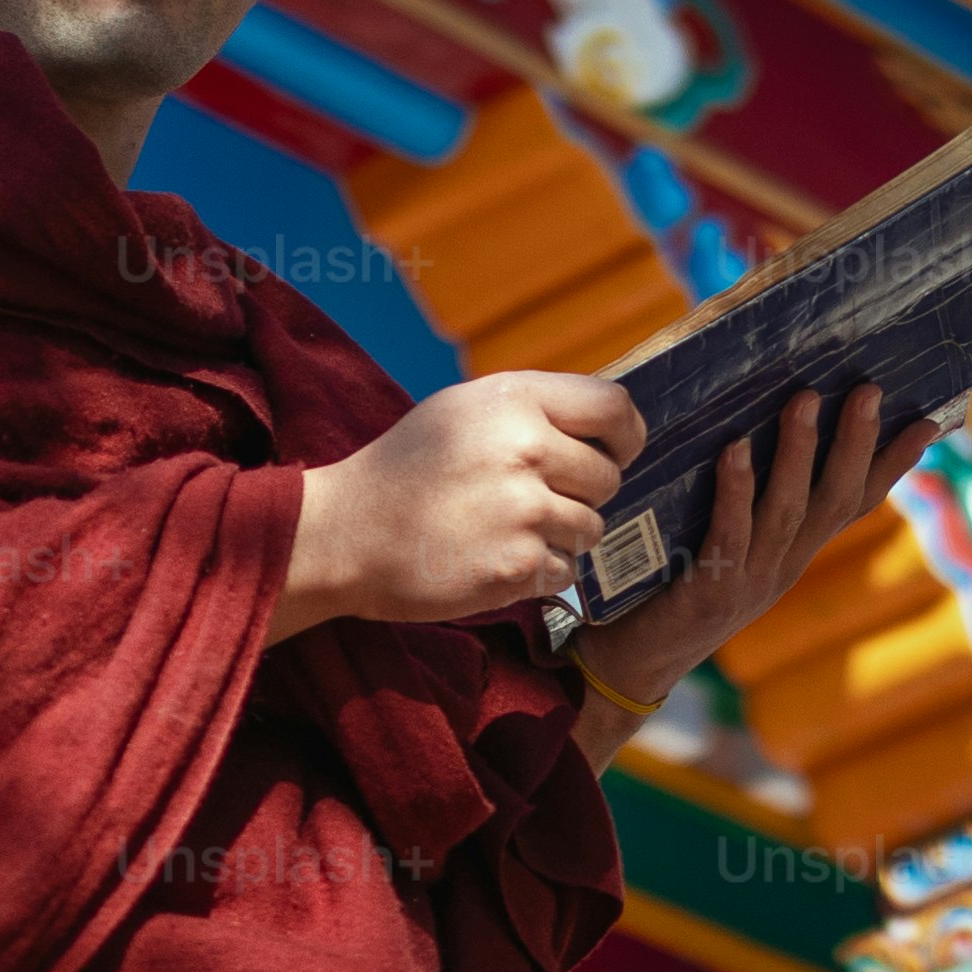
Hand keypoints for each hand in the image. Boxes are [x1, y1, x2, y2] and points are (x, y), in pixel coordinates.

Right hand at [279, 370, 643, 633]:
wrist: (344, 535)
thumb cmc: (406, 470)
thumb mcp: (462, 410)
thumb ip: (530, 409)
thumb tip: (604, 425)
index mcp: (513, 399)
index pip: (614, 406)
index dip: (626, 435)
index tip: (617, 453)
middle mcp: (524, 448)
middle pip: (608, 476)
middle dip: (582, 493)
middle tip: (532, 501)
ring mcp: (522, 510)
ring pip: (591, 528)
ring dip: (559, 536)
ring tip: (504, 530)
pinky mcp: (516, 565)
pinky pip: (565, 571)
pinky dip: (538, 572)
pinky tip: (492, 558)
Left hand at [568, 384, 941, 734]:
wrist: (630, 664)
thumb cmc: (667, 586)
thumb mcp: (721, 543)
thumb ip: (744, 498)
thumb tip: (749, 417)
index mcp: (793, 554)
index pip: (853, 503)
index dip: (891, 466)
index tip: (927, 422)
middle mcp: (783, 568)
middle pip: (833, 501)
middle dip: (857, 445)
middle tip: (870, 390)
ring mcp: (750, 582)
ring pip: (788, 511)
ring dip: (800, 454)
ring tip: (806, 399)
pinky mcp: (709, 592)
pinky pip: (729, 534)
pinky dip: (736, 491)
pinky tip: (736, 449)